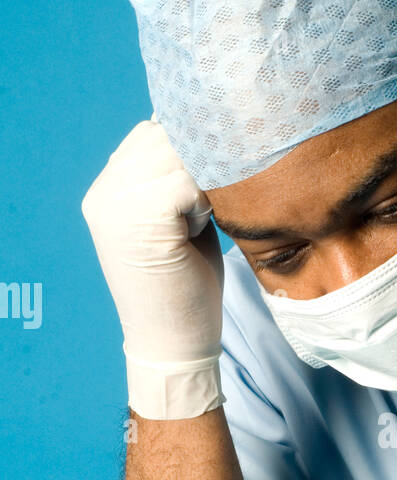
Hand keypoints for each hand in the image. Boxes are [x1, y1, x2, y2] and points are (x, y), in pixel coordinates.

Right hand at [81, 119, 225, 419]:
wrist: (175, 344)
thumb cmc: (186, 287)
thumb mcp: (177, 223)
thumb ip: (178, 181)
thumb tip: (206, 137)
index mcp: (106, 192)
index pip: (150, 136)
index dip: (189, 152)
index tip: (210, 185)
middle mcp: (104, 193)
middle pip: (163, 138)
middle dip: (199, 162)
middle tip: (210, 206)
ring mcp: (116, 204)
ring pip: (178, 155)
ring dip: (204, 180)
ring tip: (202, 220)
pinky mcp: (142, 217)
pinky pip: (187, 179)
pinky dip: (204, 199)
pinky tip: (202, 226)